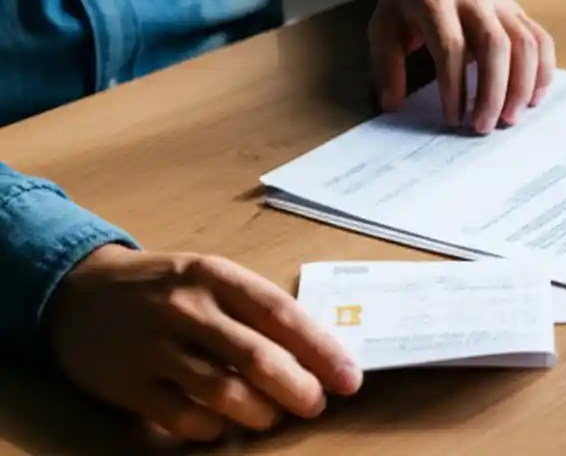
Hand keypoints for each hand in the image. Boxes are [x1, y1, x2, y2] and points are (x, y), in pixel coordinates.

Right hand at [46, 245, 361, 441]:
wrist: (77, 289)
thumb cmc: (165, 287)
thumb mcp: (210, 277)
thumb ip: (255, 309)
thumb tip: (316, 355)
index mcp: (217, 275)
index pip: (281, 314)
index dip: (321, 350)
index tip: (349, 378)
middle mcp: (187, 307)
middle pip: (256, 356)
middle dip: (297, 388)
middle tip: (315, 405)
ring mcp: (154, 346)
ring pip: (222, 391)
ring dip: (259, 412)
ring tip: (272, 417)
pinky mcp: (126, 382)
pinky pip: (181, 418)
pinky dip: (212, 428)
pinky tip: (222, 426)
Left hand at [369, 0, 555, 132]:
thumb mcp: (383, 22)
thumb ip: (386, 63)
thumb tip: (393, 105)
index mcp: (434, 1)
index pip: (451, 45)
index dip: (454, 85)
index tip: (453, 118)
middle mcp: (473, 0)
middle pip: (495, 45)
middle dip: (494, 91)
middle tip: (485, 127)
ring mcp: (501, 4)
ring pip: (524, 42)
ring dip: (523, 84)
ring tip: (511, 117)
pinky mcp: (518, 11)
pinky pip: (541, 38)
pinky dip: (544, 70)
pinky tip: (534, 97)